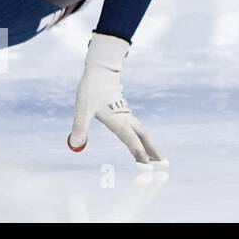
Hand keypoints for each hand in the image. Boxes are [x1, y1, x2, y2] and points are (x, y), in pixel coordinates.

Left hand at [67, 32, 166, 165]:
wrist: (100, 71)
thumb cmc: (91, 90)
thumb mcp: (83, 110)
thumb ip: (79, 128)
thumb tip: (75, 145)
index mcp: (118, 122)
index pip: (131, 141)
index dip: (139, 154)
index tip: (147, 167)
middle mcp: (126, 119)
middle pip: (143, 138)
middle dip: (152, 151)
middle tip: (163, 163)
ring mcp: (126, 113)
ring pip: (142, 131)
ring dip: (150, 144)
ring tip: (157, 155)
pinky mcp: (124, 109)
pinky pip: (137, 126)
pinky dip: (143, 135)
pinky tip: (141, 137)